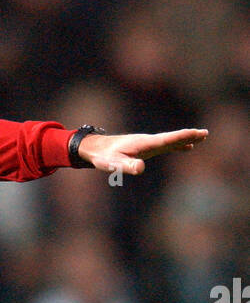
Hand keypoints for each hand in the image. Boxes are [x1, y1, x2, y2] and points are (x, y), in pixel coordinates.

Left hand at [77, 128, 208, 174]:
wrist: (96, 148)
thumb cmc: (104, 157)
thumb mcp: (114, 164)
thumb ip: (127, 166)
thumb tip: (141, 169)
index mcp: (144, 144)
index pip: (167, 140)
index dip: (182, 137)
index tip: (197, 133)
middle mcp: (148, 141)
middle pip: (172, 138)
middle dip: (189, 136)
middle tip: (205, 133)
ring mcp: (148, 144)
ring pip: (171, 140)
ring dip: (186, 139)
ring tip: (202, 137)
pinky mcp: (146, 148)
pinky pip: (166, 145)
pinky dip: (177, 145)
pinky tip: (185, 147)